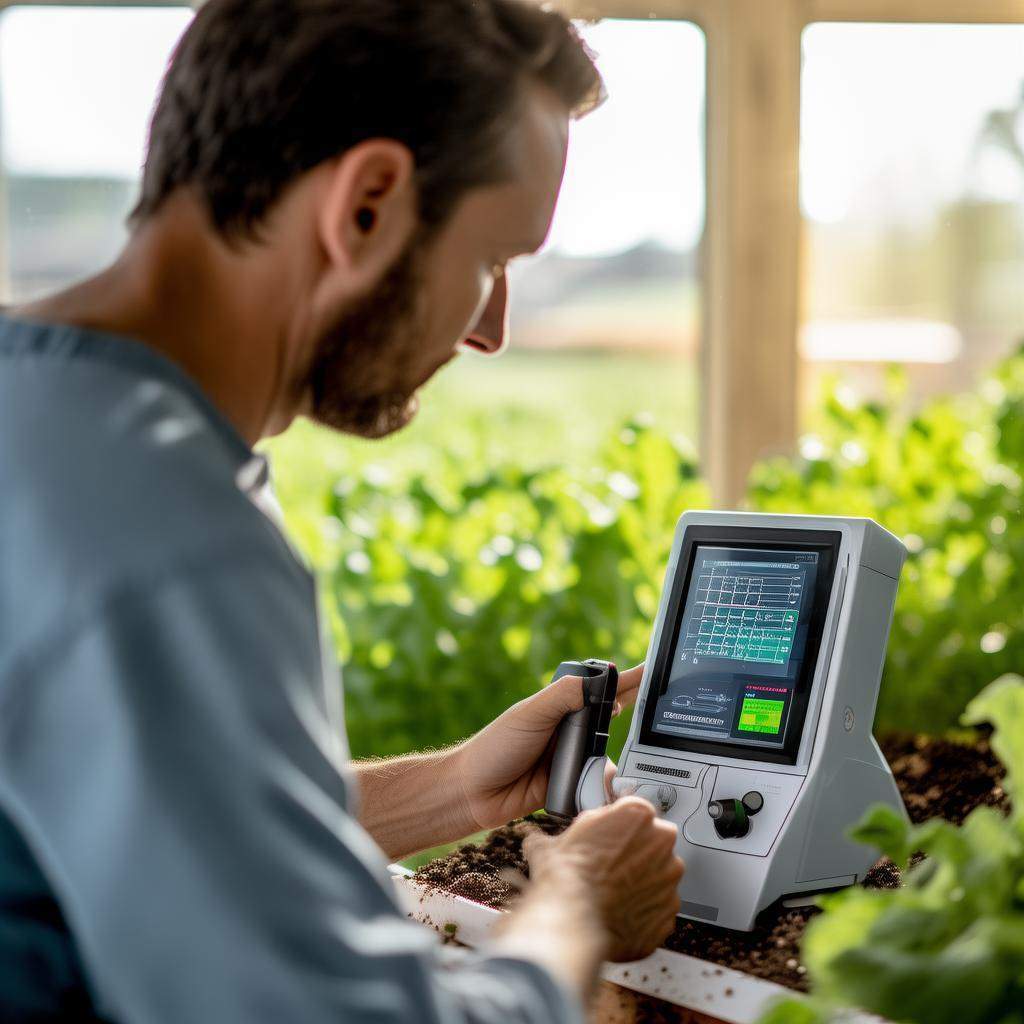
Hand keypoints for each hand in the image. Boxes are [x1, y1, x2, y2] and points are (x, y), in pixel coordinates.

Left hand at [452, 664, 643, 829]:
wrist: (475, 794)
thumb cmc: (495, 747)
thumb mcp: (530, 714)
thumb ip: (562, 696)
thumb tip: (596, 683)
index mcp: (560, 707)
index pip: (599, 689)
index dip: (626, 681)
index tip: (651, 671)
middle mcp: (569, 731)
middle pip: (611, 723)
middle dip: (629, 719)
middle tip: (650, 712)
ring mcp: (571, 760)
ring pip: (608, 756)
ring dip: (610, 759)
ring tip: (605, 761)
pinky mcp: (571, 787)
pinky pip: (597, 786)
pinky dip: (601, 786)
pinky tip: (601, 788)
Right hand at [522, 797, 683, 961]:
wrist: (572, 922)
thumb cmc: (564, 878)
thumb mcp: (551, 842)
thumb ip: (562, 837)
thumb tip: (543, 840)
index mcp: (637, 813)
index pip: (633, 812)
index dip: (617, 828)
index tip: (607, 840)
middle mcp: (661, 841)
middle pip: (652, 842)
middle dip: (635, 854)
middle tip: (609, 868)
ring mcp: (669, 878)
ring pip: (659, 876)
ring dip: (642, 883)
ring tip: (612, 895)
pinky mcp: (670, 911)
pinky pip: (659, 907)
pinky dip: (645, 911)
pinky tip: (621, 914)